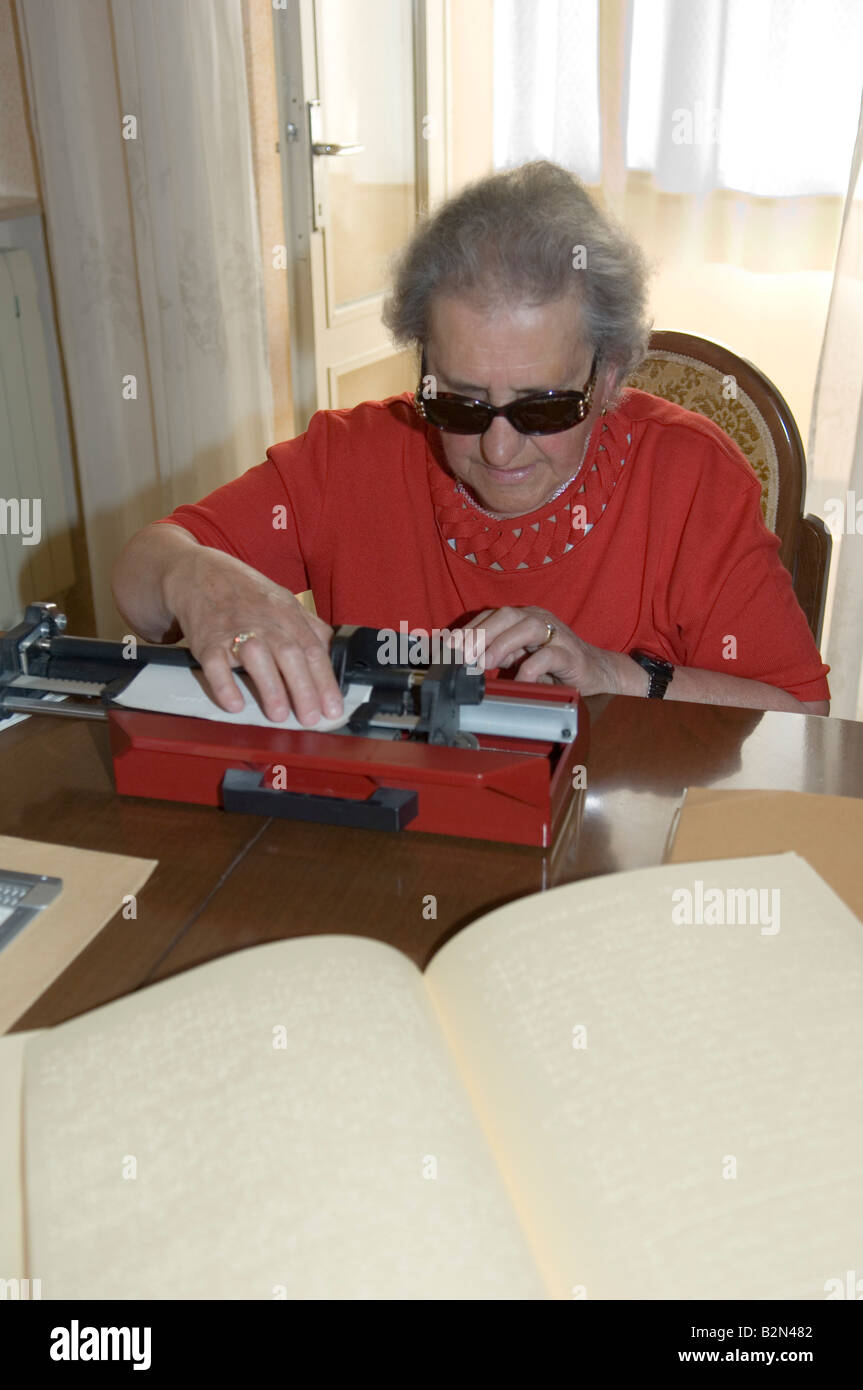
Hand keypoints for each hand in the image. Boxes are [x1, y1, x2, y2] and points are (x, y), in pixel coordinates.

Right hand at [163, 546, 341, 724]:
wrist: (199, 572)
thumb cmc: (246, 593)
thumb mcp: (283, 601)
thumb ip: (308, 627)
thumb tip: (333, 653)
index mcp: (287, 614)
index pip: (313, 649)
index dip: (325, 681)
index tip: (332, 709)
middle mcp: (264, 621)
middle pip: (290, 654)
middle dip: (303, 689)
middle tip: (311, 719)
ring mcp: (234, 629)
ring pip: (256, 657)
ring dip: (270, 687)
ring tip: (279, 715)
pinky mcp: (207, 640)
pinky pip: (215, 664)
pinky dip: (225, 685)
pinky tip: (235, 704)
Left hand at [462, 606, 622, 695]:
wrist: (597, 672)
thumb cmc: (555, 665)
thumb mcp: (520, 657)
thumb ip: (497, 654)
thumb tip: (464, 659)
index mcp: (524, 617)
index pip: (491, 616)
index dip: (468, 630)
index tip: (449, 648)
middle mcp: (539, 619)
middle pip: (506, 615)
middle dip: (480, 634)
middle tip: (463, 656)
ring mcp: (557, 635)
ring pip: (527, 627)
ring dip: (501, 644)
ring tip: (485, 663)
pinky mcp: (571, 655)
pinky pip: (549, 656)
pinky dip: (531, 668)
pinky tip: (518, 680)